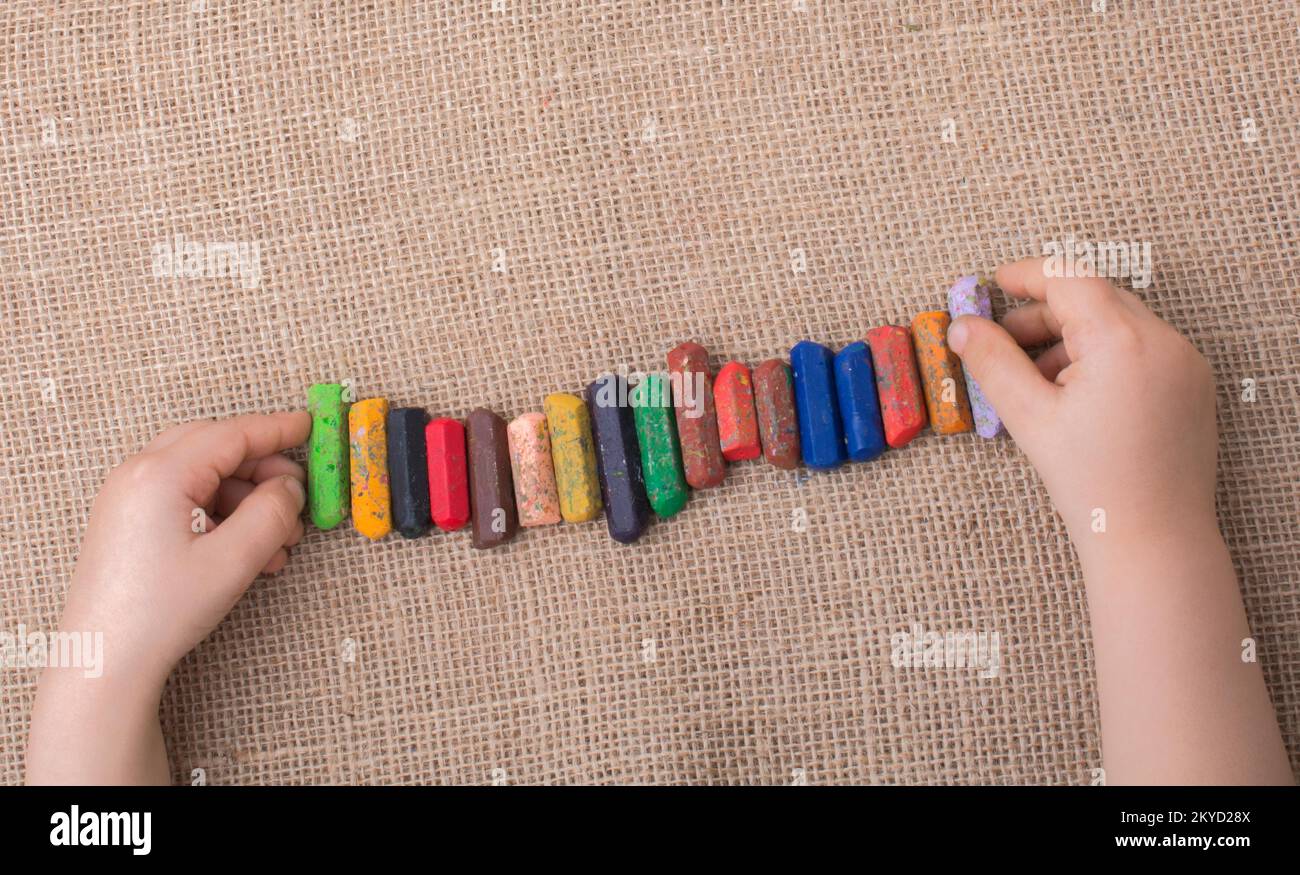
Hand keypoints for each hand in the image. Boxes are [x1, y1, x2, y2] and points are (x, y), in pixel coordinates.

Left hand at [28, 411, 309, 783]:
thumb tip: (289, 487)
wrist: (103, 661)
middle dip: (261, 467)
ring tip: (278, 540)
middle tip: (297, 491)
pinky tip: (247, 549)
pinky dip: (221, 513)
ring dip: (245, 498)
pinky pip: (184, 498)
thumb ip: (272, 513)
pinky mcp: (127, 521)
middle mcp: (137, 474)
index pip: (231, 434)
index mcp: (160, 474)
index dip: (276, 429)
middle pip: (213, 447)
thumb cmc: (161, 611)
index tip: (309, 427)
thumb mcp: (233, 560)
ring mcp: (127, 497)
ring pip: (201, 474)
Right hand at [946, 258, 1218, 553]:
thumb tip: (962, 327)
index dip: (1027, 275)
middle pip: (1095, 298)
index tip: (994, 284)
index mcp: (1124, 341)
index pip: (1070, 279)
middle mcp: (1165, 341)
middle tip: (1003, 341)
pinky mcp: (1192, 386)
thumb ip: (993, 363)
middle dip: (1045, 313)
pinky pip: (1142, 349)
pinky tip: (1074, 396)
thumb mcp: (1029, 417)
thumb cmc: (1093, 483)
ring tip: (1036, 380)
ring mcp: (1185, 363)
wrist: (1154, 539)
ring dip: (1072, 336)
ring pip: (1119, 323)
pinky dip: (1103, 356)